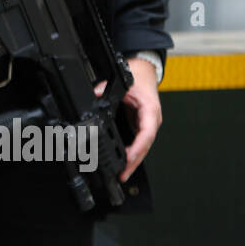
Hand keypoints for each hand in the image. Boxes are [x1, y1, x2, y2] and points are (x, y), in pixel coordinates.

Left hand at [94, 57, 161, 181]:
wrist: (145, 70)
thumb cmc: (138, 76)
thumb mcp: (122, 83)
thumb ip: (104, 91)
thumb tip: (92, 97)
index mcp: (150, 111)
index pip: (146, 134)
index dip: (137, 149)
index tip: (128, 160)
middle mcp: (151, 120)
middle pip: (144, 146)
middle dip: (134, 162)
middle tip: (122, 175)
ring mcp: (148, 124)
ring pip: (142, 146)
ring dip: (133, 160)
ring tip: (122, 174)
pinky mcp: (142, 125)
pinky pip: (139, 142)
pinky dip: (132, 152)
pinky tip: (125, 162)